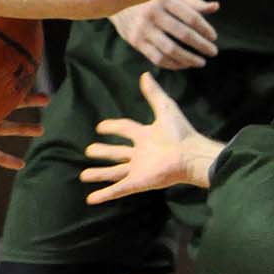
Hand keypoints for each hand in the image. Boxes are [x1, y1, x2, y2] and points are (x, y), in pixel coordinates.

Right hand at [80, 73, 216, 202]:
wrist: (190, 155)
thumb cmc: (181, 133)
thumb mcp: (165, 108)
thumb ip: (154, 93)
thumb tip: (145, 74)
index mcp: (146, 136)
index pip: (126, 129)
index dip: (114, 127)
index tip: (101, 127)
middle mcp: (141, 154)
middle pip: (118, 154)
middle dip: (104, 152)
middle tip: (88, 151)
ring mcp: (139, 169)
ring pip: (114, 172)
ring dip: (100, 174)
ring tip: (83, 175)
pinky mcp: (138, 182)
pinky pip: (118, 189)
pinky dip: (104, 194)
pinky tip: (91, 199)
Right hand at [109, 0, 220, 69]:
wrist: (116, 0)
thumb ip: (192, 3)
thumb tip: (216, 7)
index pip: (191, 17)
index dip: (205, 29)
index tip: (213, 37)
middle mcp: (153, 14)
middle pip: (184, 34)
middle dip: (201, 45)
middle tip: (213, 52)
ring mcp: (143, 29)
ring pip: (171, 50)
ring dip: (189, 59)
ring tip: (200, 62)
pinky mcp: (136, 41)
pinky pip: (157, 58)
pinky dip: (173, 64)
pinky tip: (184, 64)